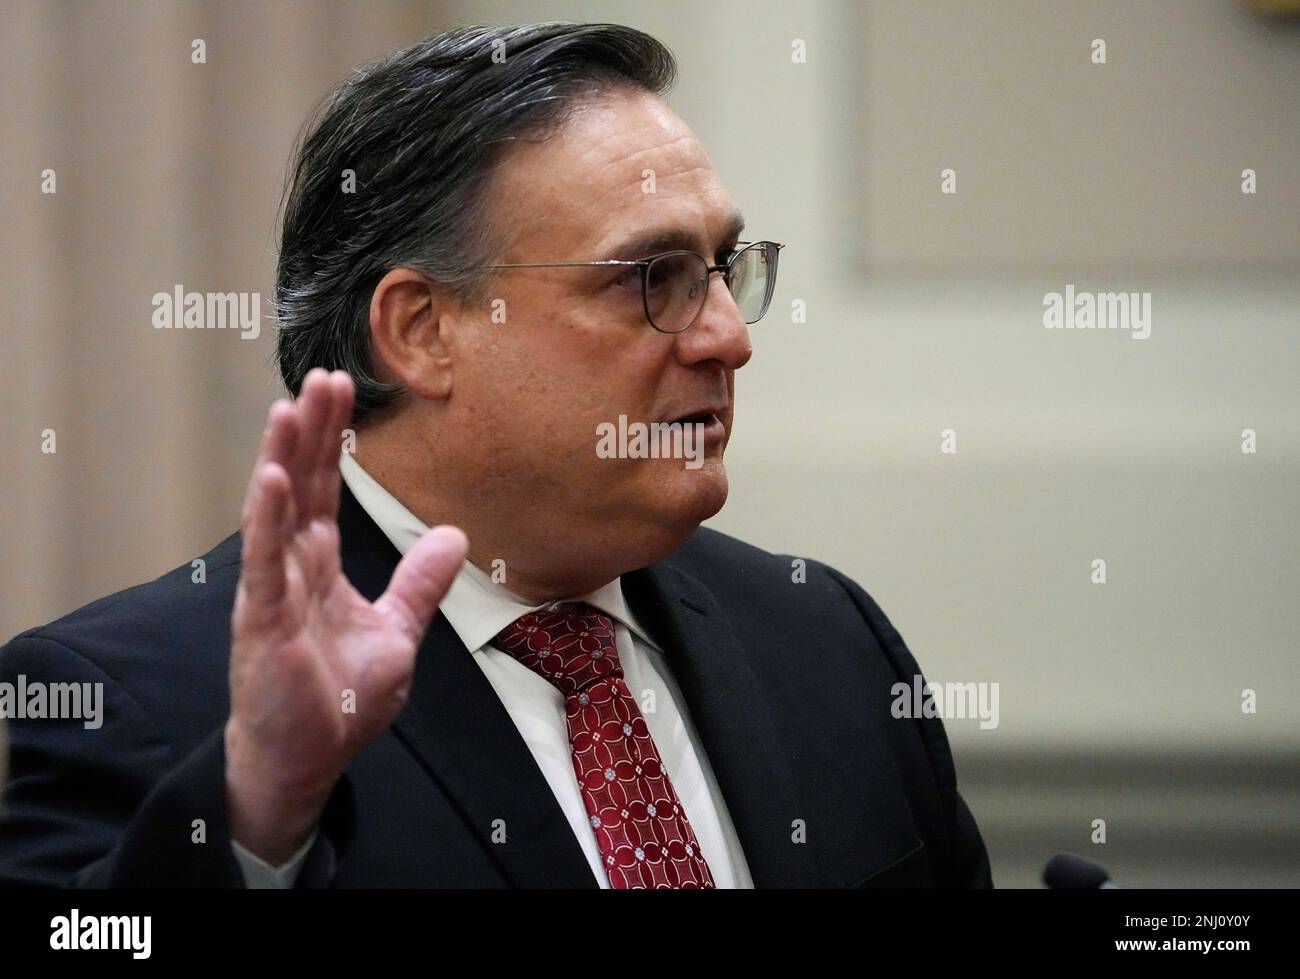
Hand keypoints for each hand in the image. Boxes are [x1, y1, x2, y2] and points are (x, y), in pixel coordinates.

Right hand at [225, 369, 466, 863]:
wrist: (309, 759)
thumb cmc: (340, 699)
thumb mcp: (397, 631)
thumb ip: (419, 584)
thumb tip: (455, 538)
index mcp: (321, 568)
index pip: (325, 491)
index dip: (330, 441)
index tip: (340, 389)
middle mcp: (292, 568)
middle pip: (301, 486)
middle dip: (310, 430)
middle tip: (322, 374)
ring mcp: (273, 591)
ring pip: (276, 511)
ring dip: (281, 456)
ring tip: (287, 404)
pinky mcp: (261, 620)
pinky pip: (265, 561)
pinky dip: (266, 518)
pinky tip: (269, 476)